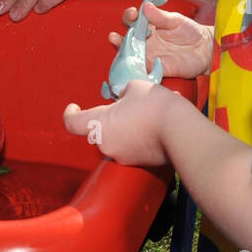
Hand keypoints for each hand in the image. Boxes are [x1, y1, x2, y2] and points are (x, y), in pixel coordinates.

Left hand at [63, 80, 181, 166]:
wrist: (181, 131)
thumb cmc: (155, 107)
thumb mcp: (135, 87)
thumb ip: (123, 92)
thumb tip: (124, 96)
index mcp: (100, 125)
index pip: (72, 123)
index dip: (70, 113)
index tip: (74, 106)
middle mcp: (107, 145)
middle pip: (100, 129)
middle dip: (109, 117)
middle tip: (125, 103)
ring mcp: (123, 157)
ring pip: (117, 139)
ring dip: (125, 127)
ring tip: (145, 113)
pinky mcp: (140, 164)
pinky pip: (133, 148)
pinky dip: (138, 138)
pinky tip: (153, 126)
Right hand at [108, 3, 213, 78]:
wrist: (204, 51)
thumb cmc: (191, 33)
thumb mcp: (176, 20)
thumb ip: (160, 16)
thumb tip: (146, 7)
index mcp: (150, 26)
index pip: (134, 20)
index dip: (130, 16)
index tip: (133, 13)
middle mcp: (146, 41)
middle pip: (127, 39)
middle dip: (119, 36)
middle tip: (120, 33)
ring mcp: (148, 55)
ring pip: (129, 55)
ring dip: (121, 51)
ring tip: (117, 45)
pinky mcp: (153, 68)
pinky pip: (140, 69)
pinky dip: (133, 67)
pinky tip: (130, 63)